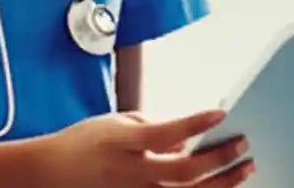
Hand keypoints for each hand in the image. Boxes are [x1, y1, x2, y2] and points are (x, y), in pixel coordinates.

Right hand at [42, 109, 254, 186]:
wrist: (50, 174)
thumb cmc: (83, 144)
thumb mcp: (115, 122)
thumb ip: (152, 126)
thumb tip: (183, 140)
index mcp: (124, 143)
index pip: (167, 133)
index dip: (196, 123)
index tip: (221, 112)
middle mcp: (132, 173)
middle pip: (185, 172)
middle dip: (220, 158)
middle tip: (243, 144)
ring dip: (222, 183)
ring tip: (244, 169)